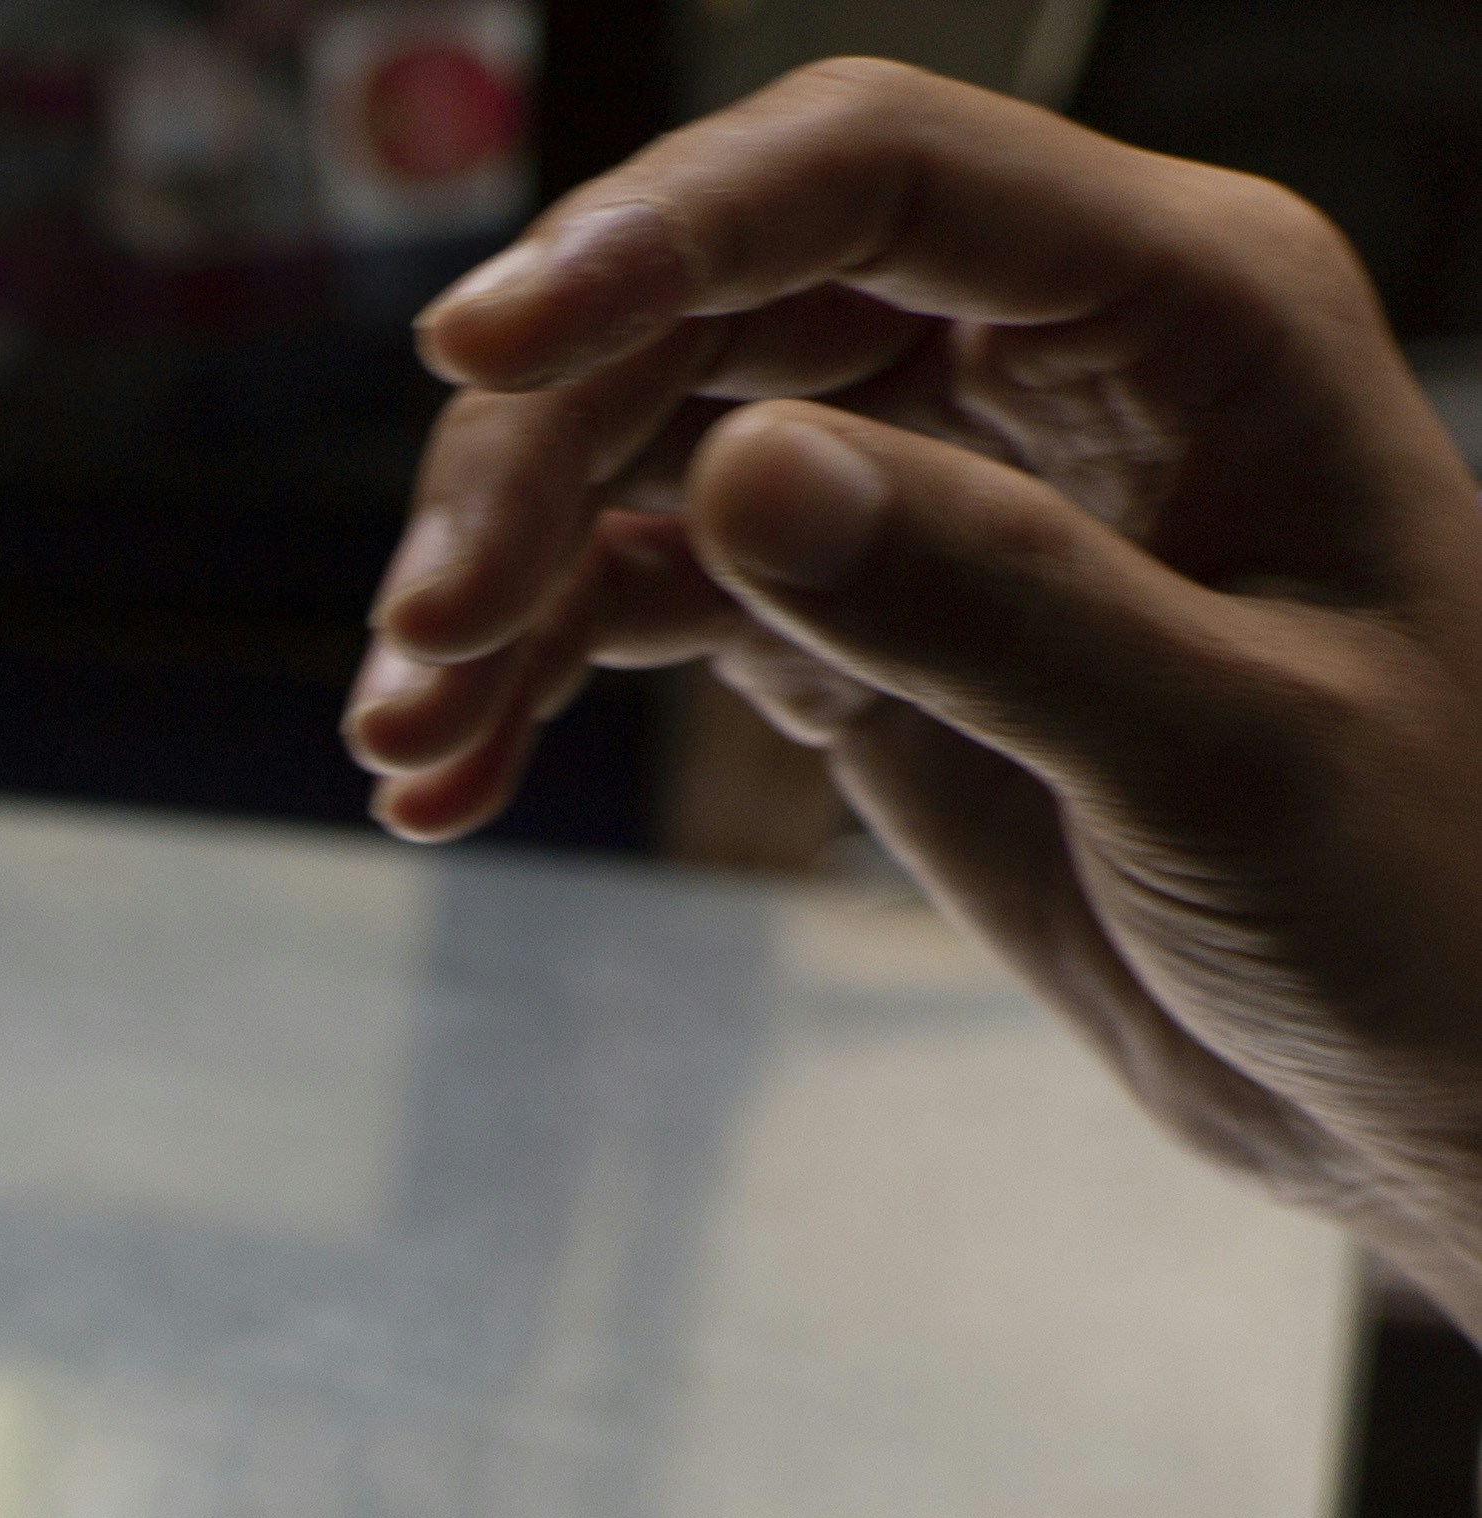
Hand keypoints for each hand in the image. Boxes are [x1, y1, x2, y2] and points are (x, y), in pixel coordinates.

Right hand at [345, 59, 1481, 1326]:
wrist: (1433, 1071)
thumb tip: (737, 477)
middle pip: (707, 312)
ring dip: (501, 581)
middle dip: (532, 456)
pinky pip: (649, 595)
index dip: (660, 233)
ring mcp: (940, 479)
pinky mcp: (865, 615)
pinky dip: (535, 677)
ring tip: (406, 738)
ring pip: (643, 451)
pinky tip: (447, 783)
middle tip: (425, 630)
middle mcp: (1042, 353)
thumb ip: (995, 607)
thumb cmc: (1420, 893)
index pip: (872, 178)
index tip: (480, 344)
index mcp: (1187, 307)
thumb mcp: (1226, 758)